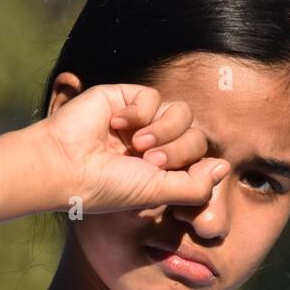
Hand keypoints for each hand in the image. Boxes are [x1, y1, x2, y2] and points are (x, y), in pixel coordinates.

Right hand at [35, 82, 230, 214]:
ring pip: (182, 113)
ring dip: (163, 130)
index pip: (200, 158)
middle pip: (195, 136)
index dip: (192, 165)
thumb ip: (194, 185)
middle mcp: (155, 145)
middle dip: (177, 149)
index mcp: (163, 170)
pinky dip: (140, 111)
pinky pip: (153, 96)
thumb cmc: (107, 188)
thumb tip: (224, 167)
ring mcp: (141, 122)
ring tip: (138, 144)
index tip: (164, 175)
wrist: (66, 166)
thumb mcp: (157, 193)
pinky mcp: (125, 99)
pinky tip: (117, 123)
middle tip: (148, 160)